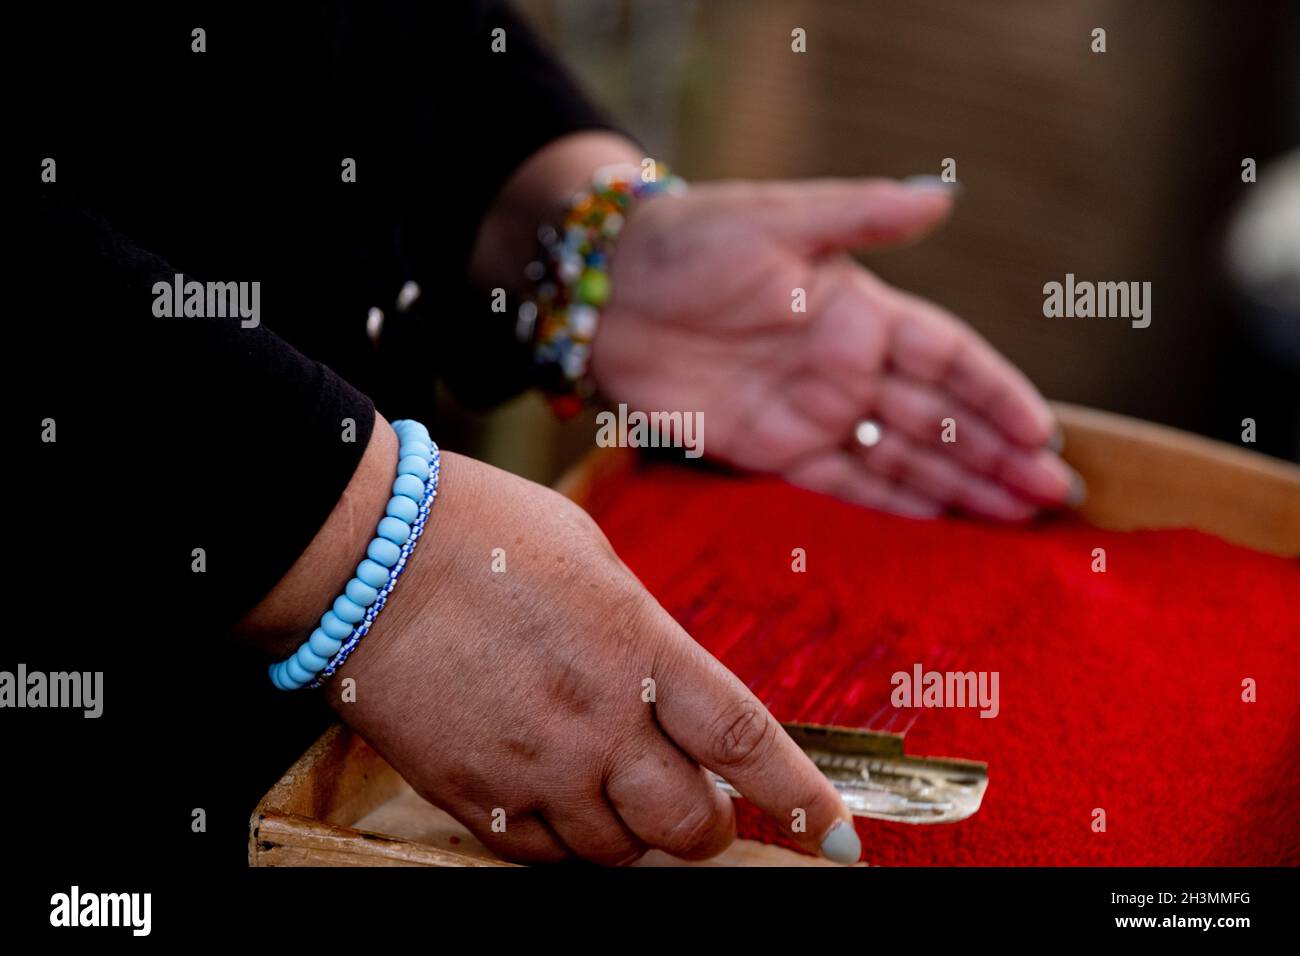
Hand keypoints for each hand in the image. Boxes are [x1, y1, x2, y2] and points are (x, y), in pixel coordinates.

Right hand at [325, 448, 861, 864]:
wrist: (367, 556)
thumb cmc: (481, 533)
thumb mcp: (593, 559)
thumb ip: (643, 632)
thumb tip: (668, 678)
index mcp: (640, 646)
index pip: (746, 740)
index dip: (800, 796)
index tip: (835, 833)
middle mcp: (599, 717)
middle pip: (689, 825)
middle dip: (709, 827)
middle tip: (698, 805)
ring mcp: (536, 764)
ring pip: (618, 853)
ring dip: (632, 832)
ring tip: (611, 788)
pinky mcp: (475, 794)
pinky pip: (541, 856)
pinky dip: (562, 842)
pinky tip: (553, 798)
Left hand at [592, 177, 1080, 519]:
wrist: (606, 293)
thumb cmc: (690, 241)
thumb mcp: (777, 219)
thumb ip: (859, 217)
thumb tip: (943, 195)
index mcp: (862, 310)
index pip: (950, 359)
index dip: (996, 396)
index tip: (1043, 433)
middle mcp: (848, 367)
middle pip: (939, 418)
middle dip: (997, 455)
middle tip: (1055, 496)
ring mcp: (813, 414)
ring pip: (902, 458)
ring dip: (960, 489)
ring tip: (1019, 519)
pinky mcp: (771, 453)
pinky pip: (843, 487)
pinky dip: (892, 509)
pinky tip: (940, 530)